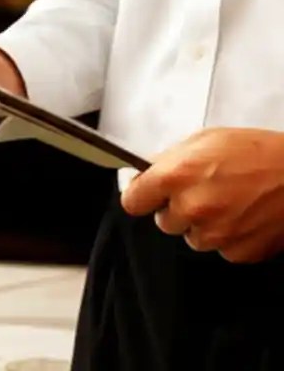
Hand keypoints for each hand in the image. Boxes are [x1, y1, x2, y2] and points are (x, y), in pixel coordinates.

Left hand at [121, 127, 283, 262]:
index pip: (132, 201)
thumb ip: (169, 160)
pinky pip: (221, 249)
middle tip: (203, 192)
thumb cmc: (259, 151)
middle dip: (178, 209)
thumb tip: (144, 174)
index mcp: (177, 176)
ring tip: (230, 202)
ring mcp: (216, 233)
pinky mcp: (238, 251)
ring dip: (205, 225)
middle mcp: (192, 208)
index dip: (141, 197)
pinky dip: (230, 237)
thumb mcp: (205, 140)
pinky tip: (246, 217)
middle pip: (164, 222)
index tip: (146, 195)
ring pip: (193, 238)